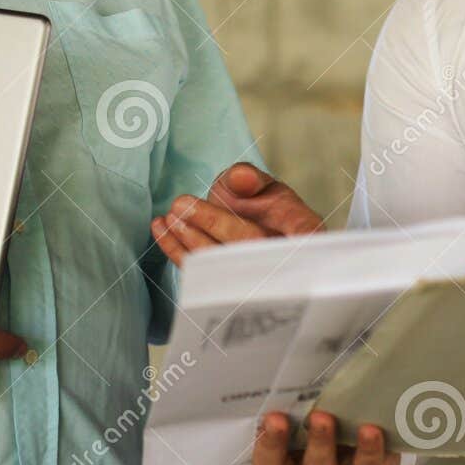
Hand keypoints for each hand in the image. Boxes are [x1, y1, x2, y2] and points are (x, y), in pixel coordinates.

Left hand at [151, 161, 323, 266]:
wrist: (243, 223)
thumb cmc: (258, 202)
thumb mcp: (259, 183)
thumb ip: (250, 178)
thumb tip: (242, 179)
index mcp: (303, 229)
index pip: (305, 234)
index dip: (292, 237)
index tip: (272, 233)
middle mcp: (282, 258)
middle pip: (251, 246)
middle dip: (213, 225)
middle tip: (181, 204)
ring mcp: (253, 278)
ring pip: (223, 265)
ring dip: (191, 240)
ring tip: (171, 215)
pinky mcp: (223, 287)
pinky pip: (199, 273)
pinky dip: (175, 250)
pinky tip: (159, 228)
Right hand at [252, 410, 399, 464]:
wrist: (337, 448)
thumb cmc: (306, 422)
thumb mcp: (291, 423)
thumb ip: (293, 407)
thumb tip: (297, 365)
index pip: (270, 464)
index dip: (271, 443)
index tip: (275, 418)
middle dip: (320, 444)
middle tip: (321, 417)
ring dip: (364, 452)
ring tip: (368, 429)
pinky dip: (386, 452)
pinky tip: (389, 432)